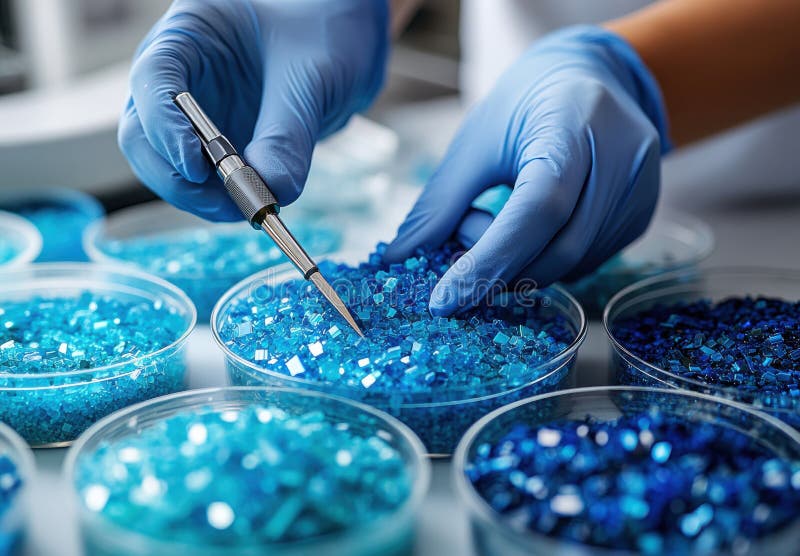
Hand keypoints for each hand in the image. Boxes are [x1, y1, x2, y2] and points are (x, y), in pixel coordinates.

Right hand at [118, 0, 388, 220]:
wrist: (348, 46)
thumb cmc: (327, 34)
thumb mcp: (314, 76)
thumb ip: (289, 133)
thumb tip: (273, 189)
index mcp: (193, 32)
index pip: (153, 79)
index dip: (165, 127)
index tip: (196, 168)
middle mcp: (180, 74)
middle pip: (143, 132)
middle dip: (176, 175)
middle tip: (226, 202)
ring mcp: (191, 113)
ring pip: (164, 164)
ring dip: (197, 195)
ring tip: (248, 206)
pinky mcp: (212, 145)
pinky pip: (199, 181)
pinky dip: (218, 199)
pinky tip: (252, 202)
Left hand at [384, 25, 670, 315]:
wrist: (589, 78)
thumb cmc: (525, 103)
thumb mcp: (475, 141)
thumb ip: (440, 203)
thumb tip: (399, 258)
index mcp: (573, 128)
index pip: (536, 211)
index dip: (489, 262)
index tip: (443, 300)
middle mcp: (620, 162)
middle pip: (558, 249)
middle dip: (499, 271)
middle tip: (459, 252)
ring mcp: (639, 192)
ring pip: (572, 264)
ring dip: (520, 267)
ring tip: (492, 225)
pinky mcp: (640, 215)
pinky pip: (587, 261)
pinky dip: (545, 262)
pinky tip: (526, 233)